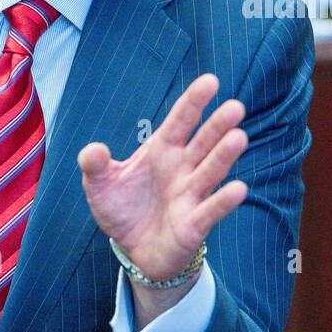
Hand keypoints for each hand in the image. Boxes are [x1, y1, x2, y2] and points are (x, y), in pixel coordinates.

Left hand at [79, 73, 247, 284]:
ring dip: (225, 155)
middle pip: (203, 142)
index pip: (180, 121)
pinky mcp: (195, 224)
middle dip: (218, 125)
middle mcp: (183, 168)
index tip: (210, 81)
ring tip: (238, 137)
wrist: (134, 250)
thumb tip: (92, 150)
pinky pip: (211, 210)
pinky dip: (223, 201)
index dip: (194, 101)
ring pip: (212, 171)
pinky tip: (238, 189)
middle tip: (235, 107)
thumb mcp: (100, 184)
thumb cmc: (122, 209)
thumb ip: (95, 165)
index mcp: (162, 150)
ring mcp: (191, 195)